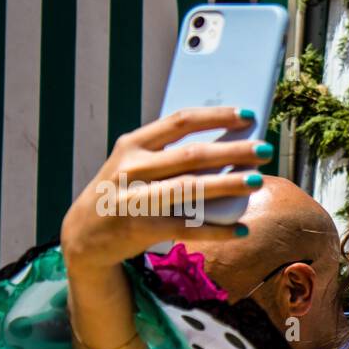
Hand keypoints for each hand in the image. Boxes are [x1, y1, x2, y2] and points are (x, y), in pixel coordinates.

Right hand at [60, 106, 269, 275]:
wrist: (83, 234)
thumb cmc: (124, 192)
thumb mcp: (135, 165)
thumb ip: (170, 154)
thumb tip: (227, 147)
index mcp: (133, 145)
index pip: (180, 122)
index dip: (217, 116)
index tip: (248, 114)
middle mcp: (132, 168)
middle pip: (191, 155)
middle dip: (232, 150)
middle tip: (265, 148)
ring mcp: (135, 199)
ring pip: (190, 189)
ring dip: (227, 184)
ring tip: (258, 180)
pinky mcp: (141, 229)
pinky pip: (187, 228)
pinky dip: (217, 230)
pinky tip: (242, 229)